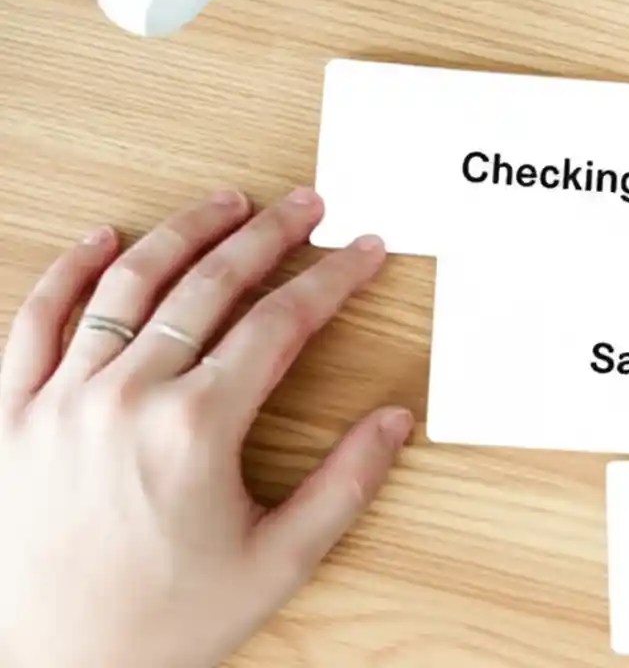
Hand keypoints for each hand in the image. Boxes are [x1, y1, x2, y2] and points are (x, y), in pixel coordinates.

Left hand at [0, 188, 411, 667]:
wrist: (49, 666)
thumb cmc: (160, 623)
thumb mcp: (277, 563)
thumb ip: (345, 485)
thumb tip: (393, 421)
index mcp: (196, 427)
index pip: (281, 322)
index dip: (332, 278)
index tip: (361, 250)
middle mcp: (126, 396)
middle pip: (210, 284)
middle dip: (270, 234)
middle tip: (306, 206)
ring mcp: (59, 398)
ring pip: (128, 284)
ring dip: (184, 231)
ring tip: (226, 202)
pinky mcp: (11, 413)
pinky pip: (34, 319)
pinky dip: (70, 271)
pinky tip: (104, 241)